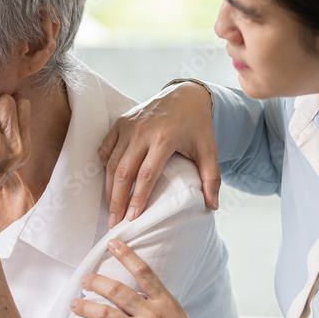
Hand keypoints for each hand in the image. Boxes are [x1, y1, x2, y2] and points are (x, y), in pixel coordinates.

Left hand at [70, 239, 213, 317]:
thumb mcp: (179, 316)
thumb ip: (160, 306)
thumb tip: (142, 298)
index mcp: (164, 302)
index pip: (143, 272)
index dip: (126, 255)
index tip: (112, 243)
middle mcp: (151, 314)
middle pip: (117, 291)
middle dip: (96, 283)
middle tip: (84, 280)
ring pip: (106, 315)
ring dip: (86, 308)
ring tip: (74, 304)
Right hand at [100, 82, 218, 226]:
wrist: (184, 95)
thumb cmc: (197, 125)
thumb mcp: (209, 150)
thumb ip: (212, 178)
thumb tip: (213, 206)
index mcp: (164, 139)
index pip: (146, 175)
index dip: (137, 199)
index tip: (132, 219)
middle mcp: (142, 132)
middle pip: (123, 172)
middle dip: (116, 200)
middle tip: (113, 222)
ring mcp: (129, 126)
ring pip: (111, 162)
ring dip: (108, 188)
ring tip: (109, 210)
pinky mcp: (120, 122)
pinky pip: (106, 148)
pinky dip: (105, 166)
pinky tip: (108, 183)